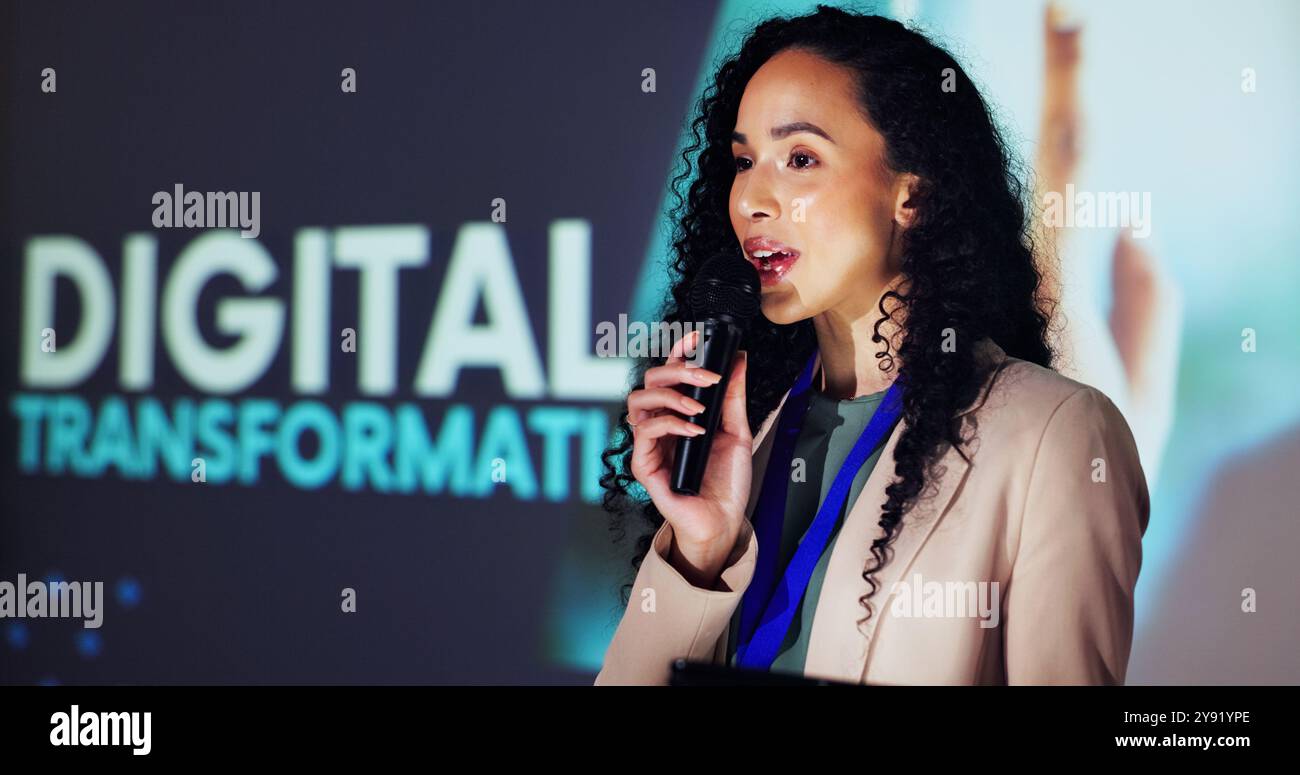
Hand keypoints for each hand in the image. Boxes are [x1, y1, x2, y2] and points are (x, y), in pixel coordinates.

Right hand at [626, 329, 752, 587]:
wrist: (723, 521)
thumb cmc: (725, 482)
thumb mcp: (736, 432)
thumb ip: (732, 397)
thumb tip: (738, 359)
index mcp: (677, 413)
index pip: (669, 374)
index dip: (678, 351)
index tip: (698, 336)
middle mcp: (659, 424)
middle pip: (649, 380)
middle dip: (678, 370)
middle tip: (706, 376)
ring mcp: (649, 444)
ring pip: (638, 401)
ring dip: (671, 396)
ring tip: (699, 408)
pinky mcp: (643, 464)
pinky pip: (646, 432)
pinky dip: (671, 424)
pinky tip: (695, 432)